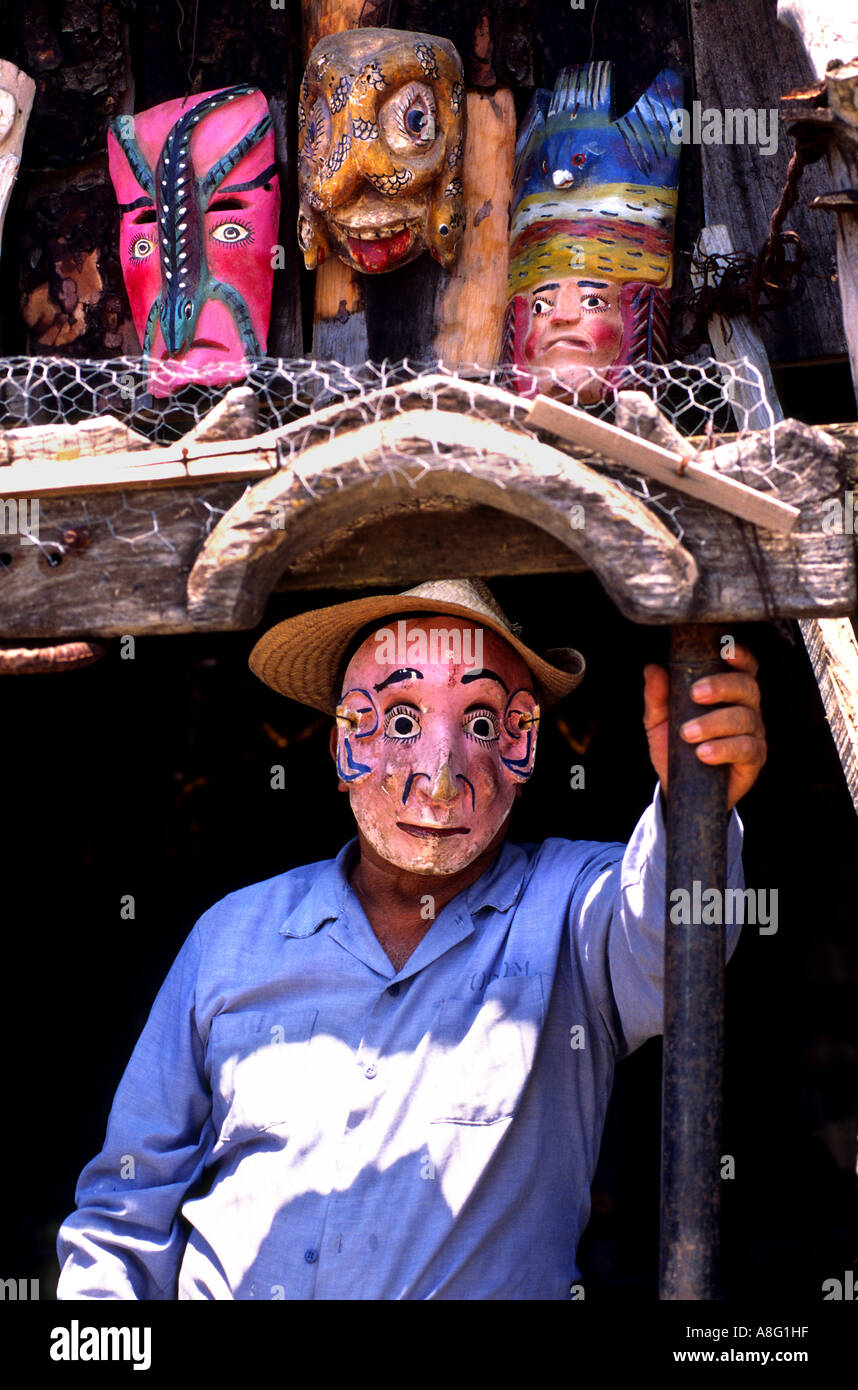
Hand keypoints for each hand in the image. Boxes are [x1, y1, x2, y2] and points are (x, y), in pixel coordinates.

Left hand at [642, 644, 766, 810]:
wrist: (681, 788)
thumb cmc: (675, 747)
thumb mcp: (659, 721)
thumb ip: (656, 697)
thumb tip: (652, 669)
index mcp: (729, 693)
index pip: (744, 668)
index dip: (741, 656)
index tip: (726, 650)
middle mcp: (746, 709)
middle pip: (747, 688)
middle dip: (722, 687)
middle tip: (695, 694)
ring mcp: (753, 734)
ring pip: (745, 719)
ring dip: (715, 723)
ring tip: (688, 734)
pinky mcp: (754, 759)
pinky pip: (746, 749)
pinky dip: (724, 749)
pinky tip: (703, 754)